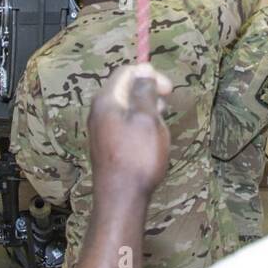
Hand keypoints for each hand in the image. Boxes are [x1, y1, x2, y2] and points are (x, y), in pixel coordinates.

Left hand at [88, 63, 172, 199]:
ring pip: (126, 106)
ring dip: (146, 109)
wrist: (121, 199)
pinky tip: (150, 138)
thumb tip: (144, 68)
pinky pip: (124, 123)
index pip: (126, 72)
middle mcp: (98, 111)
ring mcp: (101, 129)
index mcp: (106, 101)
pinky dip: (139, 123)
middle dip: (149, 92)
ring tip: (161, 125)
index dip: (150, 75)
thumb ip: (144, 91)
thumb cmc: (138, 157)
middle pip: (125, 88)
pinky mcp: (106, 144)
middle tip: (166, 108)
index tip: (168, 91)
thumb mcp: (147, 119)